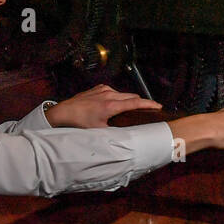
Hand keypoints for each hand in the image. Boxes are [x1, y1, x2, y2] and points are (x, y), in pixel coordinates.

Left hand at [44, 84, 161, 128]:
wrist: (64, 112)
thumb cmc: (81, 122)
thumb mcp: (100, 130)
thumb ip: (115, 130)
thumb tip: (127, 135)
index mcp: (111, 105)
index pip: (136, 102)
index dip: (149, 104)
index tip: (159, 106)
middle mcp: (109, 94)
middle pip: (132, 96)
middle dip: (141, 102)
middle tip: (149, 110)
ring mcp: (104, 89)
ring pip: (123, 93)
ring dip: (128, 100)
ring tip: (131, 109)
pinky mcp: (99, 87)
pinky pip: (114, 91)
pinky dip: (118, 97)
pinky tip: (114, 105)